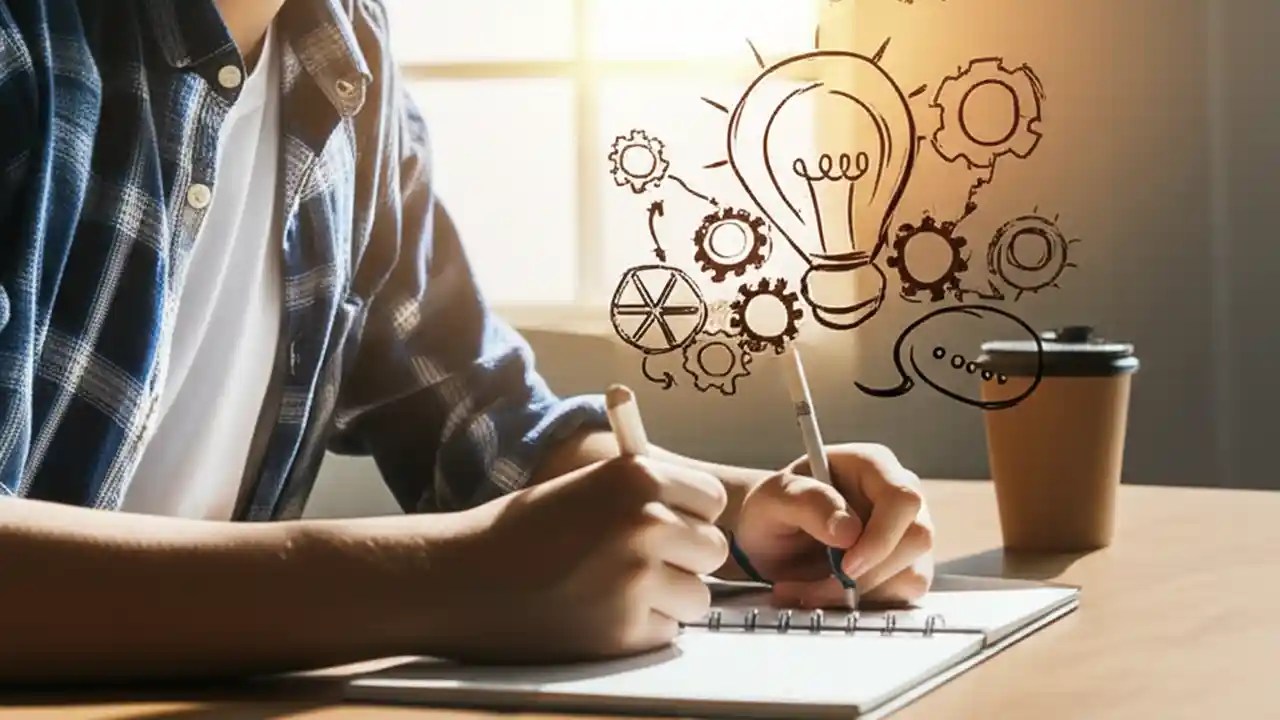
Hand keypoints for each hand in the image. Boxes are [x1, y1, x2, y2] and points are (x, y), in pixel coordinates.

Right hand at [433, 455, 727, 662]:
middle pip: (713, 549)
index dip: (691, 515)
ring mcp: (638, 579)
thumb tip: (704, 512)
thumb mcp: (586, 485)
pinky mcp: (626, 630)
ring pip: (697, 597)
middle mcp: (645, 523)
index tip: (669, 525)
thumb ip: (644, 492)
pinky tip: (598, 614)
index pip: (712, 500)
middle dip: (685, 559)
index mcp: (637, 476)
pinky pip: (667, 632)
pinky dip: (642, 630)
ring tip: (615, 590)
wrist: (461, 579)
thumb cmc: (522, 531)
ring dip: (668, 599)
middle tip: (641, 564)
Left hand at [731, 443, 933, 607]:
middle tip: (812, 589)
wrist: (770, 541)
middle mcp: (898, 497)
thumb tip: (849, 530)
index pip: (902, 498)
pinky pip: (903, 595)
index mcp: (872, 465)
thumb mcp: (773, 500)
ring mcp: (906, 533)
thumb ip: (807, 503)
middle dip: (866, 575)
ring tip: (806, 592)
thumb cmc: (773, 510)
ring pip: (912, 573)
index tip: (845, 567)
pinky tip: (827, 597)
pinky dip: (863, 605)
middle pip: (916, 539)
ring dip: (858, 594)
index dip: (881, 537)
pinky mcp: (905, 567)